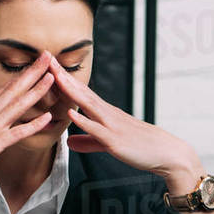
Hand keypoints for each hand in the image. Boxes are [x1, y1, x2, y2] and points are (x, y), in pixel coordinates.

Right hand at [0, 52, 55, 212]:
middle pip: (14, 88)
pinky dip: (33, 124)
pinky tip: (46, 117)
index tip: (35, 63)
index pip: (6, 87)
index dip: (22, 74)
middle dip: (33, 71)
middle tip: (48, 56)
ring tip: (52, 77)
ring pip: (18, 104)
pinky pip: (17, 132)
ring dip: (36, 90)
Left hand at [48, 57, 207, 196]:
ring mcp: (111, 125)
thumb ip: (88, 141)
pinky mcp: (115, 140)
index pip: (81, 92)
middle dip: (63, 76)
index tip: (49, 65)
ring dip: (71, 90)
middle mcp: (108, 114)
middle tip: (46, 59)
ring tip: (55, 76)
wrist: (167, 154)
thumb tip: (69, 141)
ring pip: (88, 105)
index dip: (64, 79)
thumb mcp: (109, 143)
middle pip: (82, 91)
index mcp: (105, 113)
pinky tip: (70, 114)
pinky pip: (97, 129)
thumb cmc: (140, 147)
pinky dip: (83, 121)